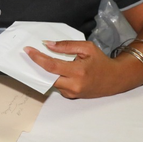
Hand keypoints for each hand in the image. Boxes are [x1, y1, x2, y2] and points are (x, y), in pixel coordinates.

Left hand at [23, 40, 139, 98]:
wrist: (114, 79)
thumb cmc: (101, 61)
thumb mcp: (87, 48)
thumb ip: (66, 46)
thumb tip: (47, 44)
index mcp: (78, 71)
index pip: (51, 65)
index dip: (37, 58)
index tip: (28, 50)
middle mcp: (74, 85)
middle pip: (47, 76)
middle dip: (36, 65)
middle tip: (29, 55)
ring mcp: (72, 93)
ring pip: (50, 82)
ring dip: (44, 72)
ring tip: (40, 60)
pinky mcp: (71, 96)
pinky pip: (57, 86)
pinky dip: (53, 78)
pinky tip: (53, 70)